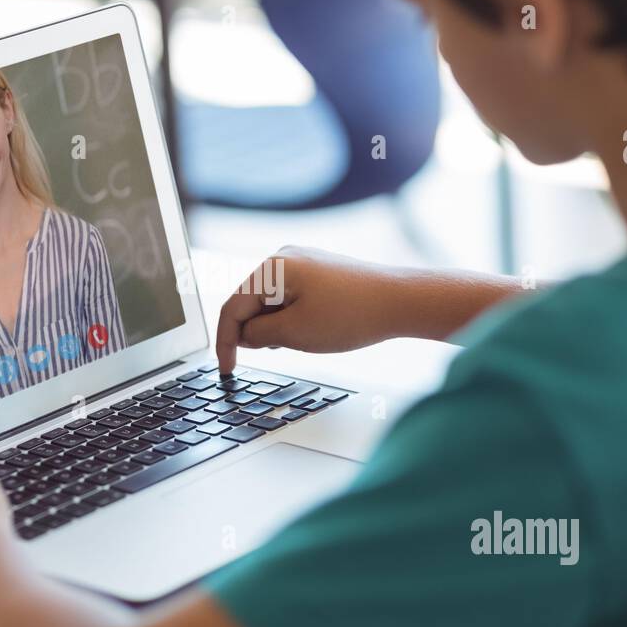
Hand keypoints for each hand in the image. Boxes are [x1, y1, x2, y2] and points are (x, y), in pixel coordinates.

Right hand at [215, 245, 401, 372]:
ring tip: (296, 344)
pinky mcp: (318, 271)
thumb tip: (243, 336)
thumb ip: (259, 334)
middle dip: (250, 332)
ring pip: (269, 301)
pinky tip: (306, 334)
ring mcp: (303, 262)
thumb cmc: (353, 314)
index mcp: (273, 268)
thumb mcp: (295, 333)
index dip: (225, 341)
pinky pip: (289, 297)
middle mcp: (284, 258)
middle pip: (248, 301)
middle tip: (261, 358)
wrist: (401, 301)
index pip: (232, 306)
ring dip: (271, 327)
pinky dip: (288, 318)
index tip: (227, 368)